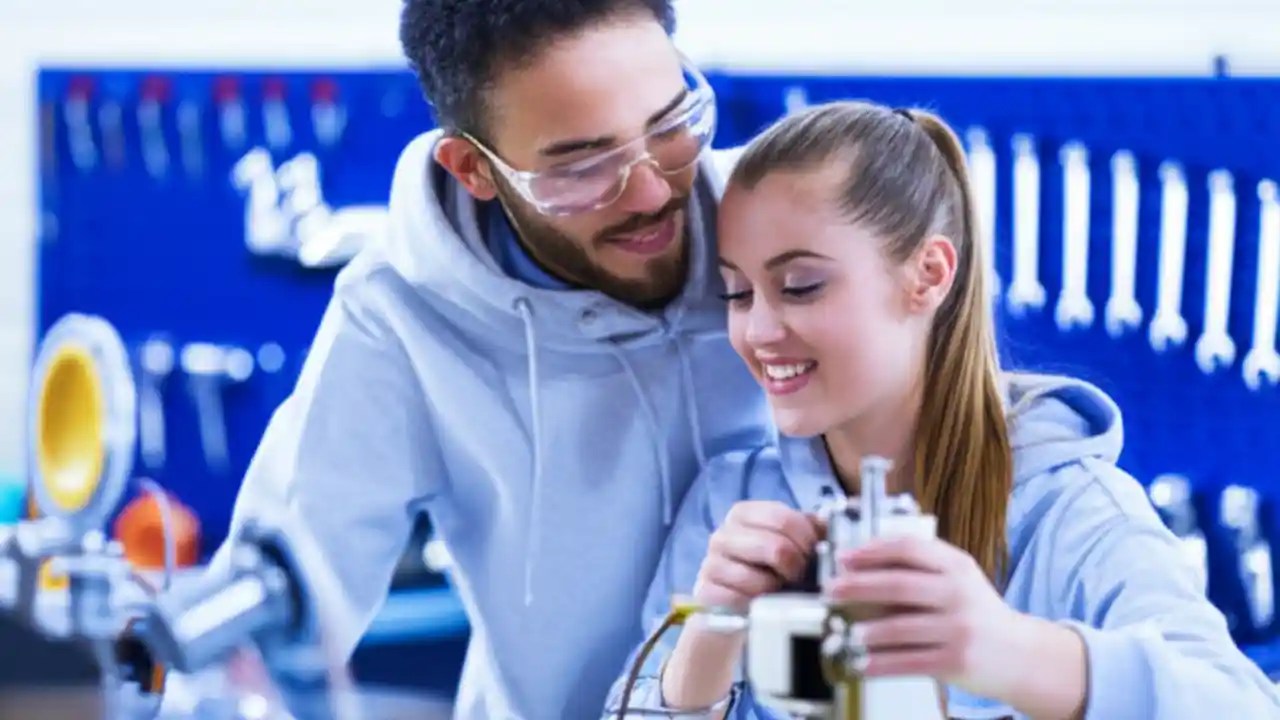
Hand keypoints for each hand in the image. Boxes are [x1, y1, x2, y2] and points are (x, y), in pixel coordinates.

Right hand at [693, 501, 821, 611]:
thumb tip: (829, 524)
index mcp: (742, 514)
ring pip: (760, 580)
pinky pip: (742, 602)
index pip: (783, 518)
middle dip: (797, 568)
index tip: (814, 554)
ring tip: (781, 592)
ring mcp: (711, 564)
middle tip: (801, 578)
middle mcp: (722, 534)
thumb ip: (809, 529)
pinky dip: (758, 607)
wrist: (734, 605)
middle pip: (775, 547)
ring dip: (778, 592)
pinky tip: (762, 605)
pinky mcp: (706, 593)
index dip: (807, 539)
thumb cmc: (765, 569)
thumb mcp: (788, 542)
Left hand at [824, 534, 1034, 701]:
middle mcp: (959, 594)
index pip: (910, 549)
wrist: (1021, 655)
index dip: (872, 551)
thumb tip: (864, 562)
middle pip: (899, 585)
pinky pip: (909, 662)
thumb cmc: (978, 613)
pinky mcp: (956, 662)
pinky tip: (863, 663)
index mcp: (957, 567)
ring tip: (846, 631)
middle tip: (831, 590)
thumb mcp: (960, 579)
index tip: (845, 557)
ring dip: (867, 631)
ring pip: (901, 628)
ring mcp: (959, 629)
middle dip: (858, 586)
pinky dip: (881, 664)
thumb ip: (923, 566)